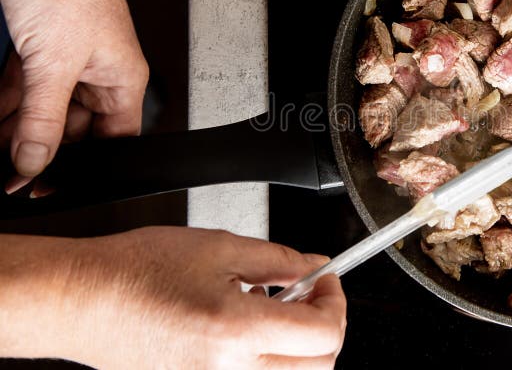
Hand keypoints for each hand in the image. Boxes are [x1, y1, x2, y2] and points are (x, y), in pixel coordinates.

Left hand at [0, 0, 147, 184]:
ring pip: (44, 110)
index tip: (43, 186)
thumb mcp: (52, 64)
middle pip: (72, 129)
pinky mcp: (43, 49)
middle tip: (5, 168)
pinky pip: (25, 88)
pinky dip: (6, 101)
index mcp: (121, 81)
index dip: (80, 168)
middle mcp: (99, 75)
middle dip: (39, 146)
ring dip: (16, 126)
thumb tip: (33, 162)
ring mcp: (70, 62)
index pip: (109, 142)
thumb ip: (42, 120)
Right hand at [54, 227, 346, 368]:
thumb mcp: (220, 248)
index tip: (325, 279)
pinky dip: (268, 358)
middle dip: (326, 326)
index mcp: (237, 332)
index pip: (324, 334)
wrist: (82, 301)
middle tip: (309, 293)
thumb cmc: (136, 270)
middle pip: (318, 367)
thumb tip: (314, 266)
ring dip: (299, 345)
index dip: (335, 301)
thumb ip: (279, 260)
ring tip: (274, 307)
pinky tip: (247, 327)